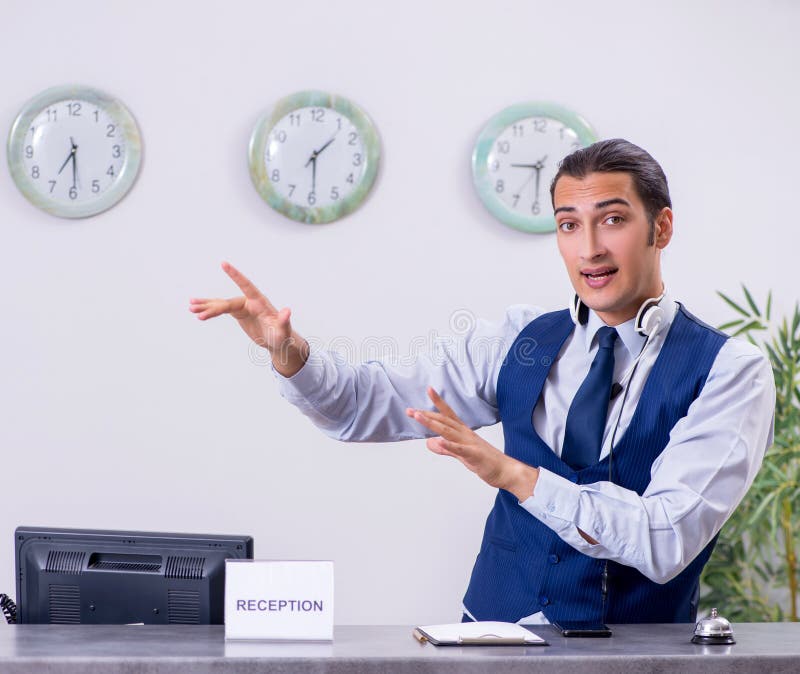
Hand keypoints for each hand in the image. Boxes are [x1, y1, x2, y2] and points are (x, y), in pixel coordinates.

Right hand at [189, 262, 308, 375]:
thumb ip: (284, 320)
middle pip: (228, 302)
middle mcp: (249, 301)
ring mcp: (242, 306)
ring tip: (191, 307)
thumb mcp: (283, 331)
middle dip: (213, 308)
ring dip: (207, 306)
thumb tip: (287, 310)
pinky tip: (196, 310)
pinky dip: (209, 309)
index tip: (223, 263)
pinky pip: (221, 309)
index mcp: (259, 303)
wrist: (277, 340)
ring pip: (221, 304)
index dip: (235, 275)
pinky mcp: (238, 312)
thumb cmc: (282, 335)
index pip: (246, 286)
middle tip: (198, 314)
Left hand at [406, 387, 538, 499]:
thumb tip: (430, 443)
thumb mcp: (461, 455)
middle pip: (444, 421)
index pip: (447, 414)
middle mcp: (465, 434)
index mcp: (463, 432)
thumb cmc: (486, 462)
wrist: (507, 471)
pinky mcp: (474, 456)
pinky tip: (439, 441)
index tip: (428, 389)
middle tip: (410, 410)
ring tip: (418, 417)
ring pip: (448, 431)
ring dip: (433, 424)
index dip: (438, 402)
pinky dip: (449, 445)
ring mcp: (470, 444)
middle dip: (426, 415)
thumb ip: (445, 449)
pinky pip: (460, 450)